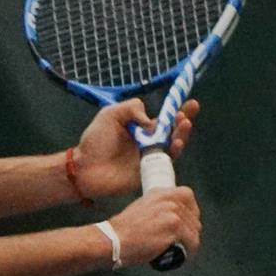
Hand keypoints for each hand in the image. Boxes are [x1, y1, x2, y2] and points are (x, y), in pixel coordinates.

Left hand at [70, 97, 197, 201]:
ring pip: (173, 146)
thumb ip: (131, 108)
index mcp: (142, 128)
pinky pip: (166, 163)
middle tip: (187, 114)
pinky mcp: (149, 172)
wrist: (85, 167)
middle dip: (184, 121)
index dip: (179, 110)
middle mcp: (150, 143)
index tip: (191, 102)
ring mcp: (151, 158)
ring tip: (184, 125)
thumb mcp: (111, 114)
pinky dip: (173, 152)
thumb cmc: (95, 141)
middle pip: (174, 131)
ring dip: (181, 135)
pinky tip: (175, 143)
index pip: (165, 118)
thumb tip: (150, 121)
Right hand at [107, 185, 200, 265]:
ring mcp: (172, 213)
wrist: (114, 240)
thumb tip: (171, 217)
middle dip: (190, 231)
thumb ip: (157, 207)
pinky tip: (182, 255)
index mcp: (160, 192)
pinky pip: (192, 242)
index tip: (187, 223)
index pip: (187, 195)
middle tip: (182, 242)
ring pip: (194, 230)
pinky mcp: (174, 228)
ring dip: (189, 242)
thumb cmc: (124, 231)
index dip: (191, 211)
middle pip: (194, 216)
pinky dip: (189, 251)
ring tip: (180, 250)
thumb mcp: (141, 208)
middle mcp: (169, 199)